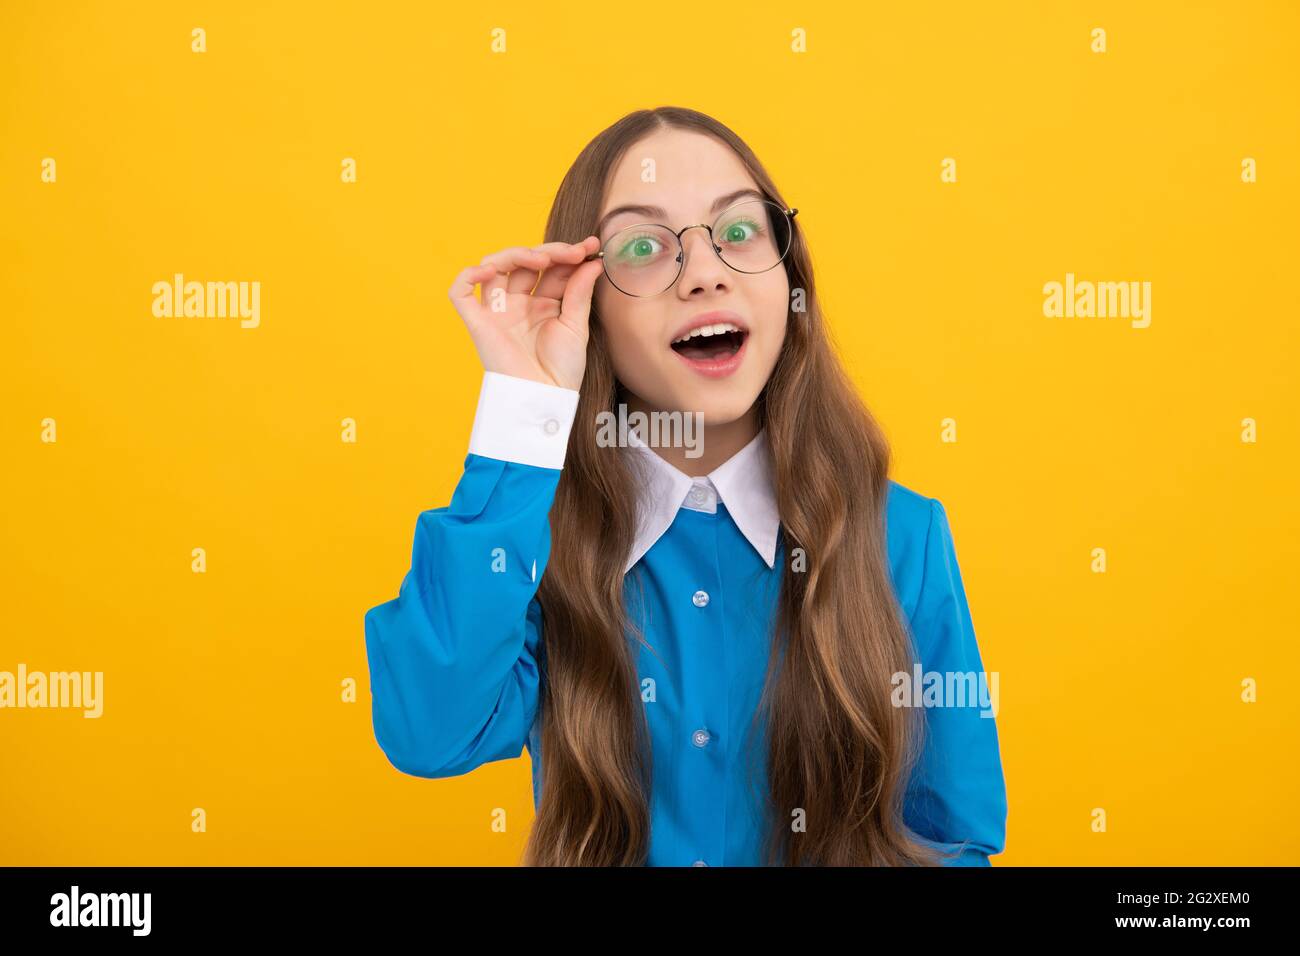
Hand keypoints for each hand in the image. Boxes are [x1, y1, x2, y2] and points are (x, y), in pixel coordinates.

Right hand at [448, 236, 603, 390]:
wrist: (546, 398)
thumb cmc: (562, 370)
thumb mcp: (576, 325)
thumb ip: (580, 291)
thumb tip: (592, 261)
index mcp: (544, 304)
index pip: (551, 268)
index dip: (568, 254)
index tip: (591, 247)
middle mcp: (519, 303)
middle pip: (525, 262)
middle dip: (550, 251)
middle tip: (574, 252)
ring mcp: (498, 311)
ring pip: (494, 267)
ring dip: (516, 254)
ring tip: (542, 258)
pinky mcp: (478, 323)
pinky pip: (461, 293)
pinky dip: (468, 275)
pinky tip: (489, 269)